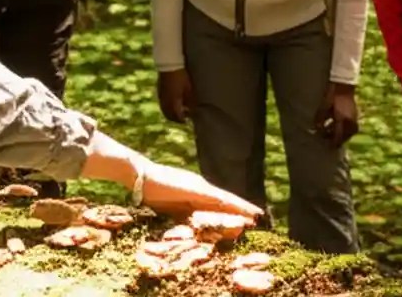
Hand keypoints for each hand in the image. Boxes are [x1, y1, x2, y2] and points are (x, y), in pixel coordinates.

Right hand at [79, 132, 260, 221]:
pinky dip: (231, 205)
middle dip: (241, 211)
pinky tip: (240, 210)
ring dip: (241, 209)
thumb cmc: (153, 191)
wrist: (142, 176)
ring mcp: (199, 188)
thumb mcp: (172, 207)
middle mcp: (201, 189)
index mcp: (195, 194)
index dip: (233, 212)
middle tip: (259, 218)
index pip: (218, 205)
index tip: (248, 220)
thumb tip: (192, 225)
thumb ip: (183, 213)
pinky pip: (218, 199)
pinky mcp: (196, 188)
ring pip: (226, 201)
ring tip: (256, 215)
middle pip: (226, 203)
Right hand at [156, 69, 193, 122]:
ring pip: (164, 110)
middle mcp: (164, 102)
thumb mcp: (188, 89)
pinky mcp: (158, 91)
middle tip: (183, 117)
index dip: (182, 119)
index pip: (176, 116)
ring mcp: (160, 97)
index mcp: (172, 102)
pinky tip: (172, 103)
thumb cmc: (181, 77)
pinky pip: (162, 104)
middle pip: (169, 115)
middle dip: (175, 118)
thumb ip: (190, 102)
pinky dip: (166, 107)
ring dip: (170, 113)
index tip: (187, 120)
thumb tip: (193, 111)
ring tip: (178, 110)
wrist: (169, 65)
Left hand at [313, 82, 359, 148]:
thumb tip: (316, 130)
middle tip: (327, 139)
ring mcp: (354, 118)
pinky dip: (345, 130)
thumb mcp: (323, 107)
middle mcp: (350, 121)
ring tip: (331, 133)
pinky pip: (351, 128)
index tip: (327, 147)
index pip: (337, 136)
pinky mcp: (355, 116)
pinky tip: (337, 127)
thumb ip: (320, 120)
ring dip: (341, 135)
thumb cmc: (331, 95)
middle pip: (344, 137)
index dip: (332, 143)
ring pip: (348, 133)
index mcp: (342, 119)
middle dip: (336, 140)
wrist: (343, 85)